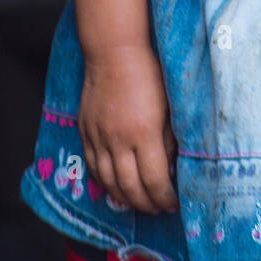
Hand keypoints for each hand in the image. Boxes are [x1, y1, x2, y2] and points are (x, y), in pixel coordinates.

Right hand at [78, 44, 178, 213]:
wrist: (115, 51)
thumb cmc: (149, 73)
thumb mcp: (170, 106)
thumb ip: (169, 140)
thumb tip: (170, 167)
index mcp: (145, 134)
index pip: (155, 181)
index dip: (165, 198)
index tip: (174, 203)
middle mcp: (119, 141)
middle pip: (130, 188)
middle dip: (147, 204)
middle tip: (158, 209)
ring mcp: (99, 137)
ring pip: (109, 182)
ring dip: (125, 198)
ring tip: (139, 203)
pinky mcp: (86, 131)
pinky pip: (93, 166)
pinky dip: (105, 182)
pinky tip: (116, 186)